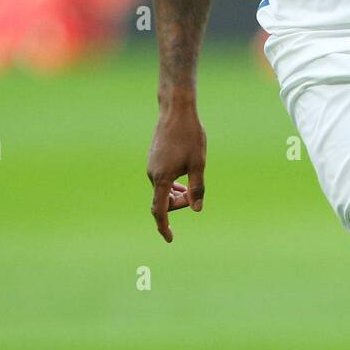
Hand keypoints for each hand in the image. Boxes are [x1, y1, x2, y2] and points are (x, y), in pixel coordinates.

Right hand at [147, 105, 206, 240]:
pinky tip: (183, 176)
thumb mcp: (199, 164)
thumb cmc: (190, 136)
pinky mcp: (153, 159)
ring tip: (190, 186)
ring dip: (176, 193)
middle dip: (179, 203)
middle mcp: (152, 174)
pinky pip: (161, 179)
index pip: (160, 210)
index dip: (164, 226)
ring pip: (163, 189)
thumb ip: (197, 188)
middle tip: (195, 196)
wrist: (176, 111)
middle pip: (163, 200)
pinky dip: (172, 183)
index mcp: (162, 178)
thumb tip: (197, 209)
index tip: (169, 239)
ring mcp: (151, 166)